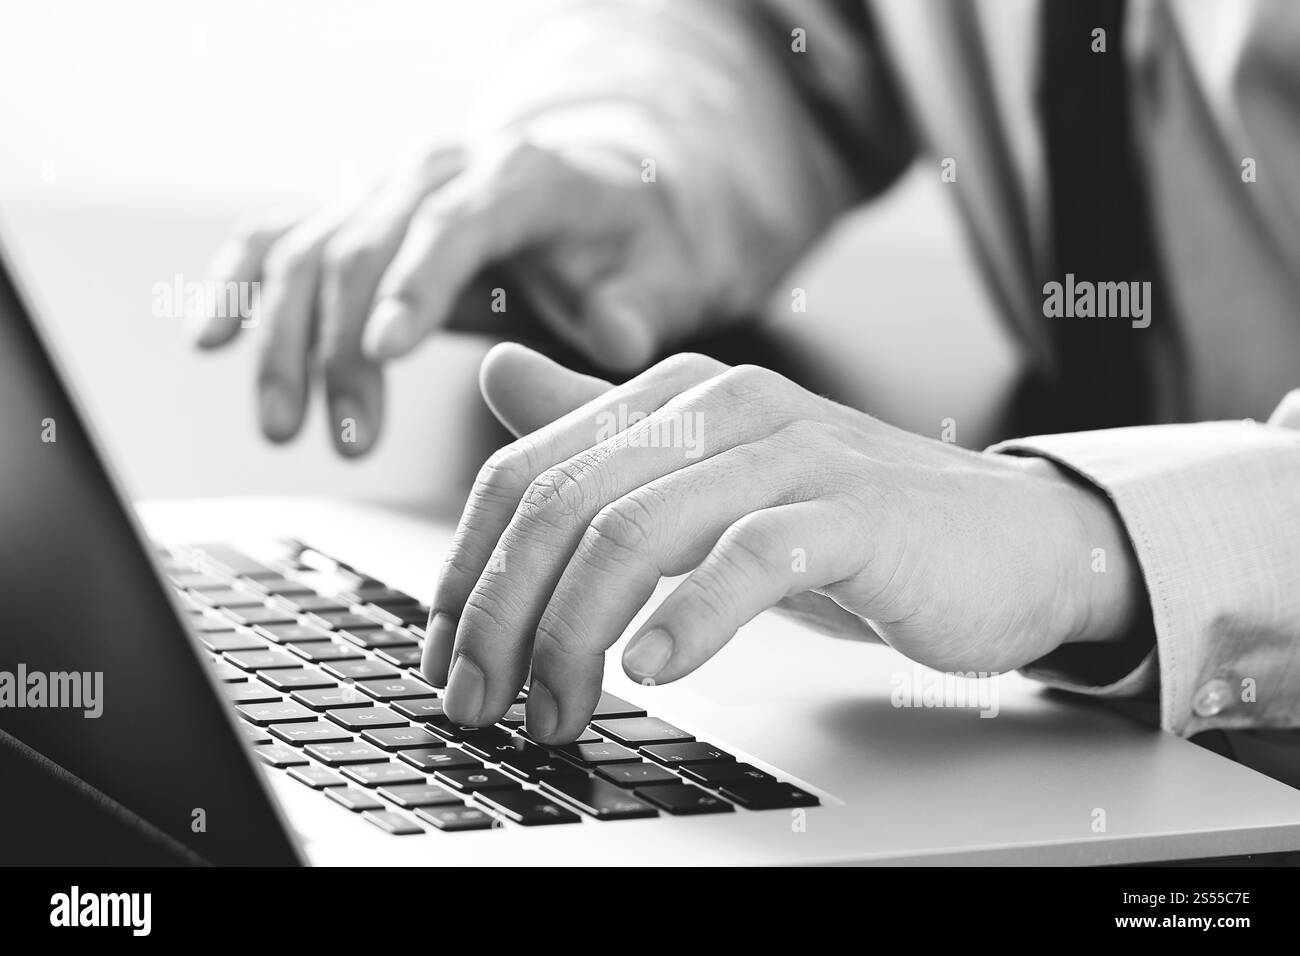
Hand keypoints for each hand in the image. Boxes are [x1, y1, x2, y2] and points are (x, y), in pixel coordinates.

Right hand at [193, 137, 720, 454]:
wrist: (592, 193)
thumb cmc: (622, 245)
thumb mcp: (652, 275)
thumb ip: (633, 309)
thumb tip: (618, 342)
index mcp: (517, 176)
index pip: (453, 225)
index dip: (415, 285)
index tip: (385, 352)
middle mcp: (435, 170)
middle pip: (362, 248)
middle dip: (343, 351)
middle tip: (349, 442)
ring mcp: (385, 187)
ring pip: (308, 252)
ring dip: (285, 344)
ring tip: (283, 430)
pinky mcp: (351, 212)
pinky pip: (278, 237)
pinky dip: (237, 284)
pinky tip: (208, 339)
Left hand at [422, 344, 1142, 742]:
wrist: (1006, 539)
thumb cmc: (848, 523)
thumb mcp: (707, 477)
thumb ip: (602, 431)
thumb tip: (498, 374)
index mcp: (675, 395)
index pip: (527, 471)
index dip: (466, 570)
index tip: (444, 657)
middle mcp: (724, 406)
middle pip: (564, 504)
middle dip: (500, 615)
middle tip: (480, 703)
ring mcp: (791, 453)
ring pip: (637, 532)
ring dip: (573, 635)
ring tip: (554, 710)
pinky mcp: (855, 513)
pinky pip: (749, 560)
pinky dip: (687, 621)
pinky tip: (652, 670)